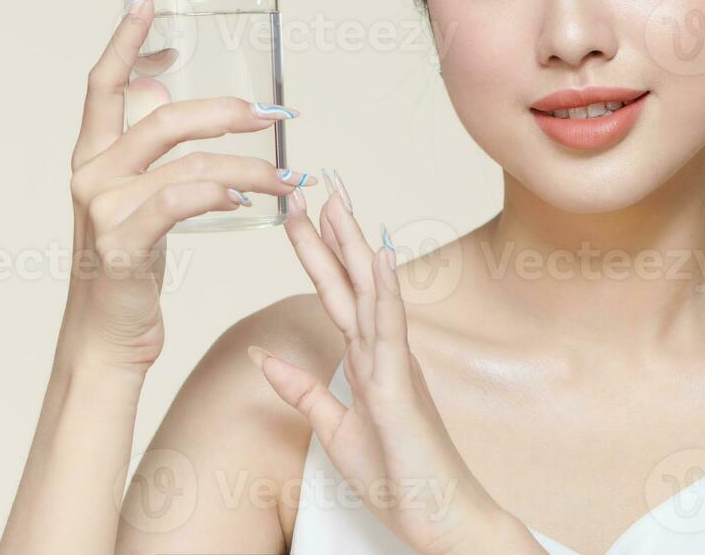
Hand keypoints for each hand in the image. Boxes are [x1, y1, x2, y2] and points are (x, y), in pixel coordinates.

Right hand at [58, 0, 303, 375]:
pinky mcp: (122, 245)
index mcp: (91, 156)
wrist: (106, 337)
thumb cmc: (128, 265)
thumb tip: (172, 93)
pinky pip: (179, 204)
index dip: (123, 41)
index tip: (149, 2)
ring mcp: (103, 209)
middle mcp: (90, 174)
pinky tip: (244, 204)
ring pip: (189, 166)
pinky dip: (218, 196)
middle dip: (226, 112)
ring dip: (248, 170)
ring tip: (286, 179)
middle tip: (272, 117)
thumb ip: (147, 151)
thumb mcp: (132, 198)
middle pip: (164, 120)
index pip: (103, 85)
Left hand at [248, 184, 516, 554]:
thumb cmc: (400, 477)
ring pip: (369, 292)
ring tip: (336, 201)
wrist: (440, 517)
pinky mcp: (400, 387)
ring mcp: (394, 365)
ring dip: (352, 245)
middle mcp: (382, 352)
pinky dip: (383, 291)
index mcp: (366, 360)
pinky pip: (389, 330)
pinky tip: (376, 257)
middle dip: (330, 233)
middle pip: (350, 281)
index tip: (298, 215)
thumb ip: (304, 390)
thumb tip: (265, 356)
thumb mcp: (335, 431)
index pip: (335, 295)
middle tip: (310, 186)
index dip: (316, 254)